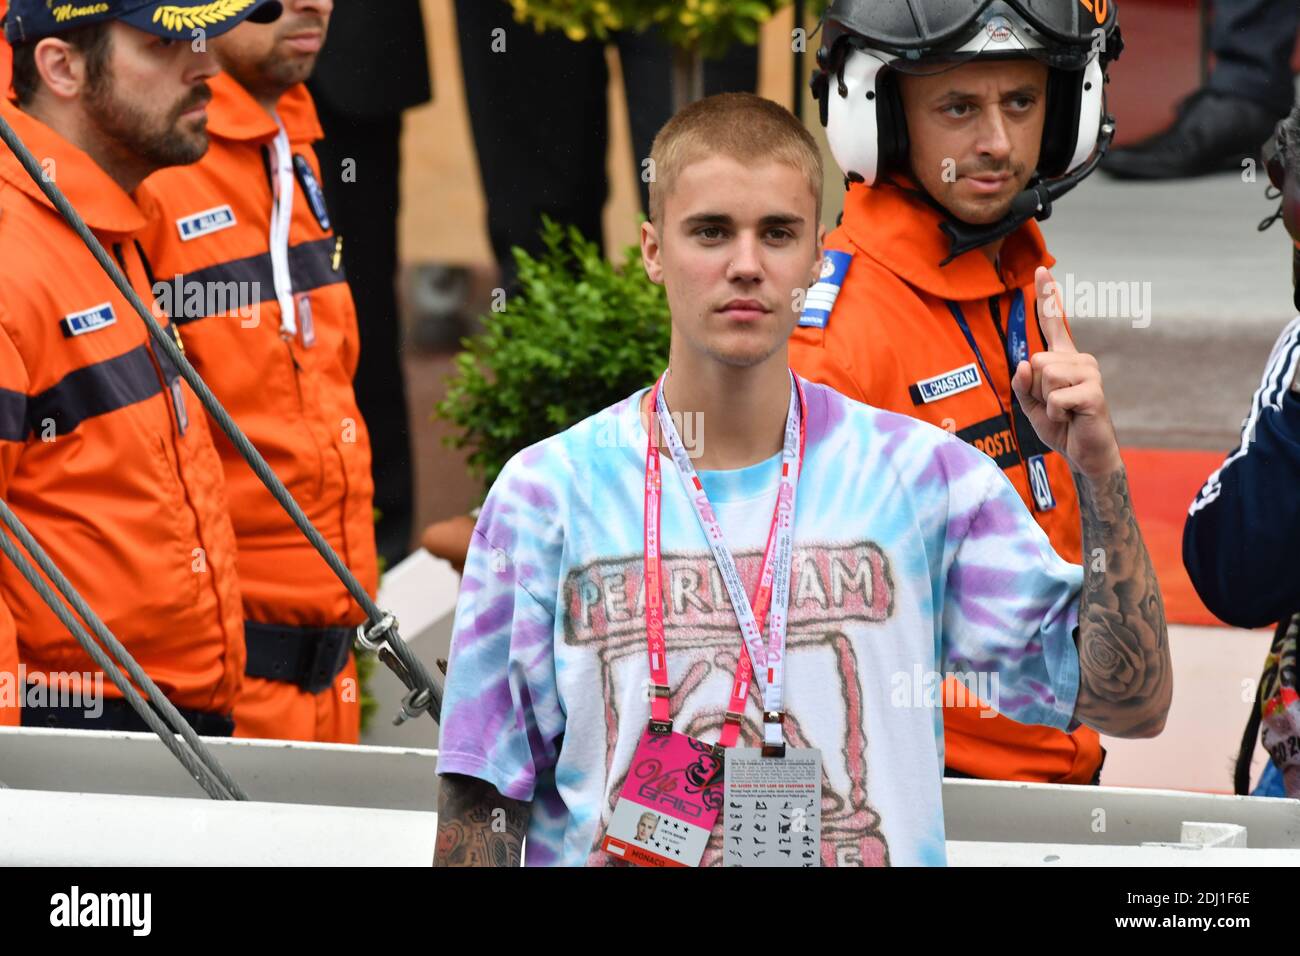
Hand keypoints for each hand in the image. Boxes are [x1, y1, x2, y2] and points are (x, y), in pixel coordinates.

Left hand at [1010, 267, 1122, 480]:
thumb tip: (1025, 363)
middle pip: (1036, 359)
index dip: (1047, 296)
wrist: (1085, 453)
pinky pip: (1054, 397)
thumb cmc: (1060, 426)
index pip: (1053, 322)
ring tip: (1062, 412)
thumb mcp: (1030, 404)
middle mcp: (1079, 359)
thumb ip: (1022, 383)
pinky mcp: (1094, 392)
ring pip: (1044, 375)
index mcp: (1063, 358)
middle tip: (1052, 405)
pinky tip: (1069, 419)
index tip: (1040, 270)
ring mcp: (1090, 373)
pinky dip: (1053, 414)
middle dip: (1034, 388)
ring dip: (1045, 401)